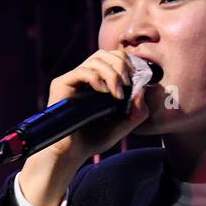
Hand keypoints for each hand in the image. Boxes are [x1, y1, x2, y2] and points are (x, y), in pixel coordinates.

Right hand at [41, 49, 152, 164]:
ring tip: (117, 94)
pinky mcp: (62, 84)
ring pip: (96, 60)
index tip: (136, 80)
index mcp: (99, 82)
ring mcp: (74, 79)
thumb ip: (136, 111)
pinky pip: (82, 71)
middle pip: (105, 53)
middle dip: (122, 65)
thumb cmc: (94, 139)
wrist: (71, 152)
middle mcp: (85, 77)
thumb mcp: (123, 126)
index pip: (114, 58)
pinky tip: (103, 92)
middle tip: (127, 84)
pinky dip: (97, 78)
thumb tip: (143, 91)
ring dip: (112, 74)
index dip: (128, 63)